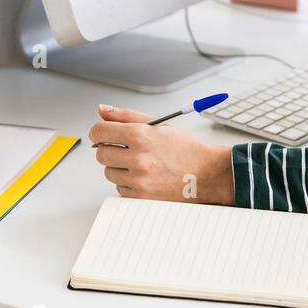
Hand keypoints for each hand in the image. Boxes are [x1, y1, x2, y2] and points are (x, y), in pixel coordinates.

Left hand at [89, 104, 234, 204]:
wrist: (208, 174)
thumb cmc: (186, 148)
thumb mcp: (159, 124)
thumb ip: (126, 116)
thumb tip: (102, 110)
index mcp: (140, 136)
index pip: (99, 132)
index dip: (99, 131)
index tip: (104, 134)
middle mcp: (137, 158)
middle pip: (101, 154)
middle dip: (110, 149)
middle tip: (127, 149)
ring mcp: (138, 180)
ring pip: (109, 172)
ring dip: (119, 167)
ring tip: (141, 163)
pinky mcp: (141, 197)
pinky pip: (120, 188)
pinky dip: (128, 183)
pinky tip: (146, 176)